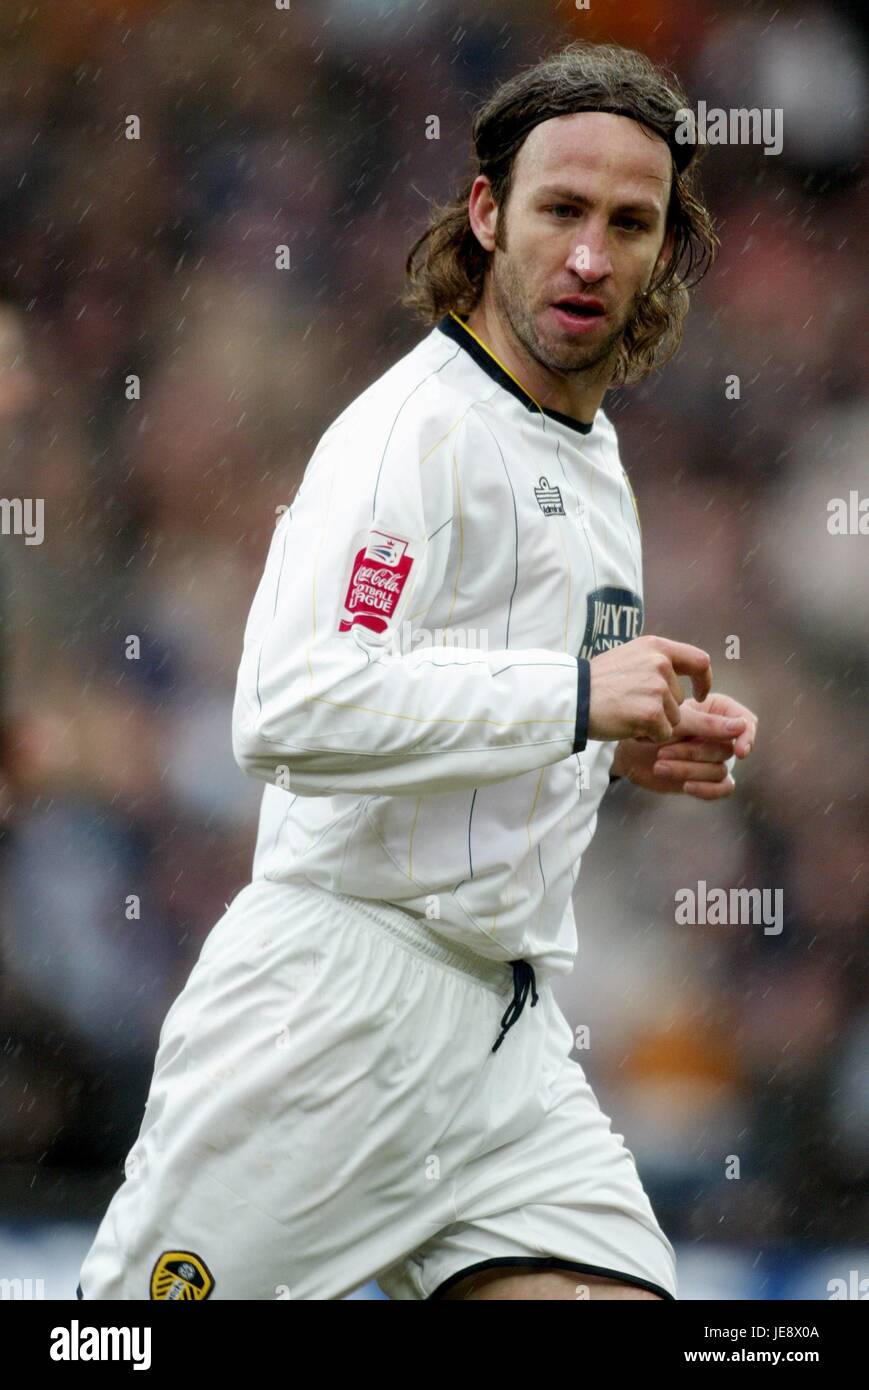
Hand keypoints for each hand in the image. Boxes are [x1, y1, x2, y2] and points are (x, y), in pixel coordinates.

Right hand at [588, 635, 740, 743]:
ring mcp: (657, 688)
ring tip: (627, 715)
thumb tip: (678, 675)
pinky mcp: (652, 712)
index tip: (700, 694)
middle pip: (680, 698)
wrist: (572, 698)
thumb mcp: (628, 657)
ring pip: (673, 718)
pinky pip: (663, 733)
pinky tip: (627, 726)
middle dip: (663, 710)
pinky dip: (647, 736)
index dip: (703, 681)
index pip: (699, 661)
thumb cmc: (596, 682)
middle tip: (633, 708)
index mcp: (656, 647)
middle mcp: (660, 663)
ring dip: (655, 724)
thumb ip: (654, 662)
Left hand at [612, 692, 757, 799]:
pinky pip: (722, 788)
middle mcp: (720, 734)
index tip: (740, 751)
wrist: (625, 750)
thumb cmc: (648, 726)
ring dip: (689, 769)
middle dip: (695, 753)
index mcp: (718, 710)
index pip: (747, 722)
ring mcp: (713, 758)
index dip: (747, 737)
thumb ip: (708, 724)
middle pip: (727, 749)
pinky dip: (707, 790)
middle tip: (663, 751)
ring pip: (720, 770)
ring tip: (659, 764)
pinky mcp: (706, 778)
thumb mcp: (675, 722)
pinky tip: (686, 787)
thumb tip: (742, 726)